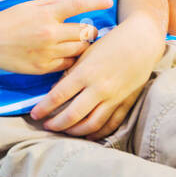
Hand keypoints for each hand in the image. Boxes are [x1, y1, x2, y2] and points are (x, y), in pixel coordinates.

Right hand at [0, 0, 113, 74]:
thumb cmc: (6, 20)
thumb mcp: (27, 5)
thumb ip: (52, 2)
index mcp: (46, 13)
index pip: (77, 5)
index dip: (96, 2)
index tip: (108, 2)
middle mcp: (49, 33)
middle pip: (84, 32)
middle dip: (89, 31)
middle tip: (89, 30)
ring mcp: (47, 52)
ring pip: (79, 50)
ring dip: (82, 46)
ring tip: (80, 43)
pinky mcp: (43, 68)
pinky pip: (68, 65)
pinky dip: (71, 60)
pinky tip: (66, 55)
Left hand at [30, 17, 164, 138]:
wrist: (141, 42)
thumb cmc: (110, 43)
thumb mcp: (86, 53)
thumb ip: (71, 72)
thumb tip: (55, 90)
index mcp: (86, 73)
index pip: (58, 95)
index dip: (44, 107)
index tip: (34, 114)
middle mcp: (99, 88)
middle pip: (73, 115)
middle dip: (56, 124)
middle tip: (46, 126)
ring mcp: (114, 98)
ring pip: (91, 124)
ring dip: (74, 131)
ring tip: (64, 131)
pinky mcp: (126, 103)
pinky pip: (110, 124)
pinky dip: (97, 133)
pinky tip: (87, 134)